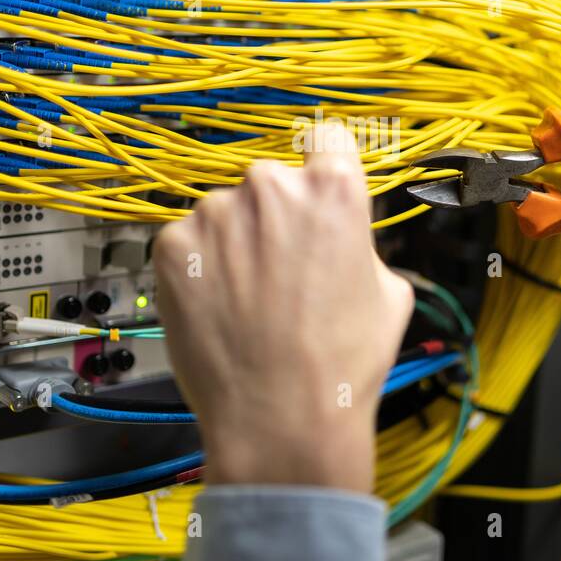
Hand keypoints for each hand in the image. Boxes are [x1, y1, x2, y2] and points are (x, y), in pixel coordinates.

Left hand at [153, 121, 413, 493]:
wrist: (280, 420)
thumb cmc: (344, 364)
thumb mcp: (389, 293)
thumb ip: (360, 244)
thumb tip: (343, 239)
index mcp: (331, 189)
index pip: (327, 140)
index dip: (324, 167)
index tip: (316, 189)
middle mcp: (269, 186)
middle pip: (270, 182)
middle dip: (275, 217)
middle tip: (281, 272)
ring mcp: (214, 214)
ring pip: (225, 214)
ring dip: (233, 243)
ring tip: (247, 301)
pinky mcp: (171, 246)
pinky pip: (188, 243)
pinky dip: (199, 269)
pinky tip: (218, 309)